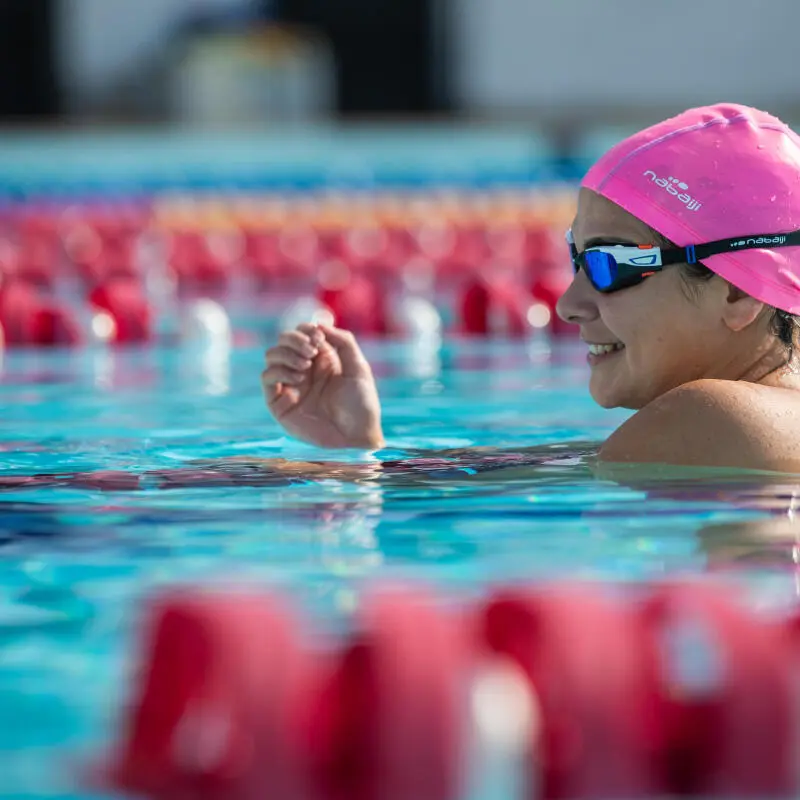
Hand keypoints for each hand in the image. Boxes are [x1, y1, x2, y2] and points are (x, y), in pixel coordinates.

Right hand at [262, 323, 384, 448]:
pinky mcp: (279, 403)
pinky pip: (267, 378)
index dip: (305, 329)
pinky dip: (279, 372)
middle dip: (294, 339)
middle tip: (311, 351)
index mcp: (321, 358)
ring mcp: (290, 385)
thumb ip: (343, 342)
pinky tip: (299, 380)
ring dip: (286, 354)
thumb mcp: (358, 367)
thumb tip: (319, 323)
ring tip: (305, 366)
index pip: (301, 333)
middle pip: (283, 340)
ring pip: (271, 355)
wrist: (357, 434)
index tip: (318, 337)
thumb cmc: (361, 403)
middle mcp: (303, 369)